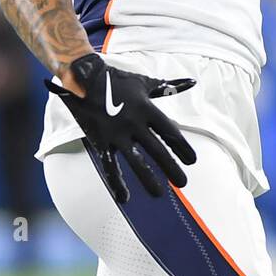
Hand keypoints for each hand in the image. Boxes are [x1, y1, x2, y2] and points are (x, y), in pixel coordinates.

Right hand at [45, 53, 196, 203]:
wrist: (83, 78)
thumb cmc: (117, 80)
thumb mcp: (144, 82)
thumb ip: (168, 87)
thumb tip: (191, 82)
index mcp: (147, 109)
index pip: (170, 132)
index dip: (182, 148)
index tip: (192, 161)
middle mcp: (134, 123)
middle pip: (158, 150)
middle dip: (172, 168)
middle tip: (182, 182)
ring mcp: (116, 134)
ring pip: (135, 162)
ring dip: (148, 179)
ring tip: (158, 193)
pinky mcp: (100, 141)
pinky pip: (110, 166)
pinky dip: (117, 183)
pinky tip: (124, 197)